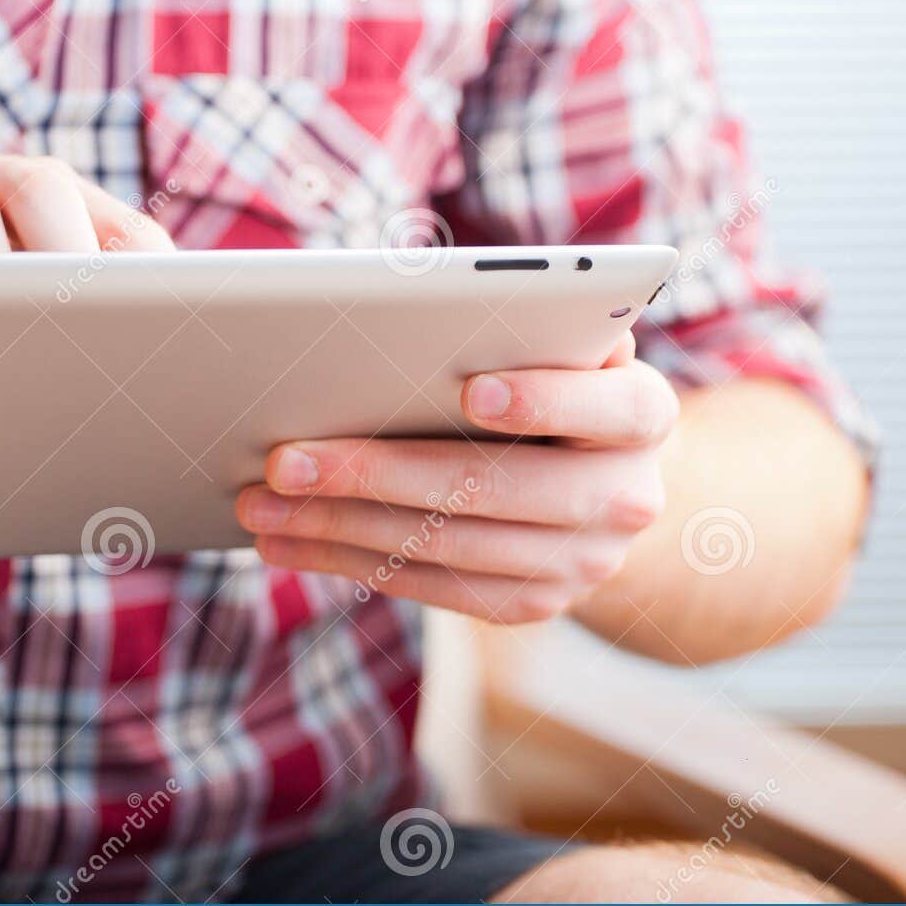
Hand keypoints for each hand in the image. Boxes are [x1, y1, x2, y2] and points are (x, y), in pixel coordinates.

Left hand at [235, 334, 679, 622]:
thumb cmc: (560, 385)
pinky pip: (433, 587)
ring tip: (261, 505)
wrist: (606, 484)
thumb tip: (456, 301)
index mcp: (644, 414)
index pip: (609, 404)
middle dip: (377, 472)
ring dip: (341, 526)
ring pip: (447, 545)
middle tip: (283, 459)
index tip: (474, 388)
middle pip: (493, 487)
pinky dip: (353, 563)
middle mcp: (627, 497)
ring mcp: (583, 564)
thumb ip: (540, 324)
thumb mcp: (570, 348)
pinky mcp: (533, 604)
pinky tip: (292, 541)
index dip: (546, 398)